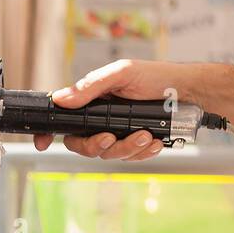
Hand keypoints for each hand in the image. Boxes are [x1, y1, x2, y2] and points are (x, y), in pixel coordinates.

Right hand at [33, 58, 199, 160]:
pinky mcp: (136, 145)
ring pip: (109, 155)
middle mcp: (102, 120)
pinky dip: (143, 152)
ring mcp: (119, 134)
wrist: (190, 91)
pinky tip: (155, 142)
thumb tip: (61, 98)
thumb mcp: (122, 74)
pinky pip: (132, 158)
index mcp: (92, 101)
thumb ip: (91, 87)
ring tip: (147, 134)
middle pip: (83, 145)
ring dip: (128, 148)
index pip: (64, 120)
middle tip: (112, 137)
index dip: (49, 133)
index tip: (43, 143)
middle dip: (97, 146)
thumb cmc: (157, 76)